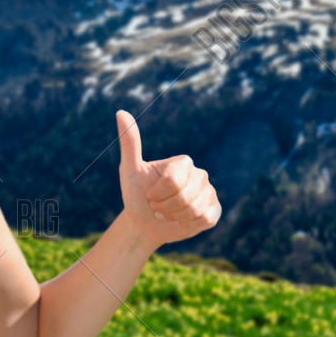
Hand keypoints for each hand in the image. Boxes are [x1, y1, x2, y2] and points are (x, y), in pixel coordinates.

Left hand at [116, 109, 220, 249]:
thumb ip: (129, 142)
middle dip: (165, 207)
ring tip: (169, 214)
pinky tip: (182, 221)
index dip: (157, 194)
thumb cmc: (137, 194)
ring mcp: (209, 192)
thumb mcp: (129, 170)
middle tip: (158, 206)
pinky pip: (205, 218)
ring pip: (195, 209)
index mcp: (183, 162)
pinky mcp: (214, 211)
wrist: (145, 222)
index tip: (149, 195)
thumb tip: (121, 112)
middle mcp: (199, 174)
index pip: (173, 181)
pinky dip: (189, 224)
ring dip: (175, 217)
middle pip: (184, 196)